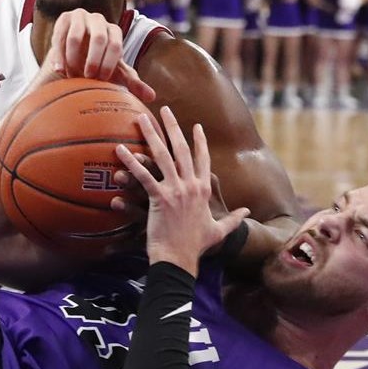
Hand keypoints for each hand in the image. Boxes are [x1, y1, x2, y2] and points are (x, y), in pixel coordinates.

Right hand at [37, 8, 156, 102]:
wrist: (72, 56)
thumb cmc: (97, 64)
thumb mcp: (114, 73)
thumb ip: (132, 83)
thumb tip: (152, 97)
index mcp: (114, 31)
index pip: (116, 45)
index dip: (109, 64)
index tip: (101, 79)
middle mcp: (99, 20)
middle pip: (99, 38)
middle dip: (93, 60)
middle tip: (87, 77)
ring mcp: (80, 17)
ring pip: (76, 36)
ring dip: (74, 59)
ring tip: (71, 75)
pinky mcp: (64, 19)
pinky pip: (60, 37)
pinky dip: (59, 56)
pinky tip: (59, 70)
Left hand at [112, 105, 248, 271]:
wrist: (181, 259)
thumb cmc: (197, 247)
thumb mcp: (218, 231)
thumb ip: (233, 219)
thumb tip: (247, 213)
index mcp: (204, 189)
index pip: (203, 159)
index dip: (199, 141)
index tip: (196, 125)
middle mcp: (192, 185)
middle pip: (181, 149)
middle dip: (172, 126)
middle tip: (164, 109)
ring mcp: (176, 190)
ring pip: (161, 155)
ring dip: (150, 135)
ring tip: (140, 118)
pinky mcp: (160, 198)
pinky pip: (143, 176)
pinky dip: (131, 162)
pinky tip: (120, 150)